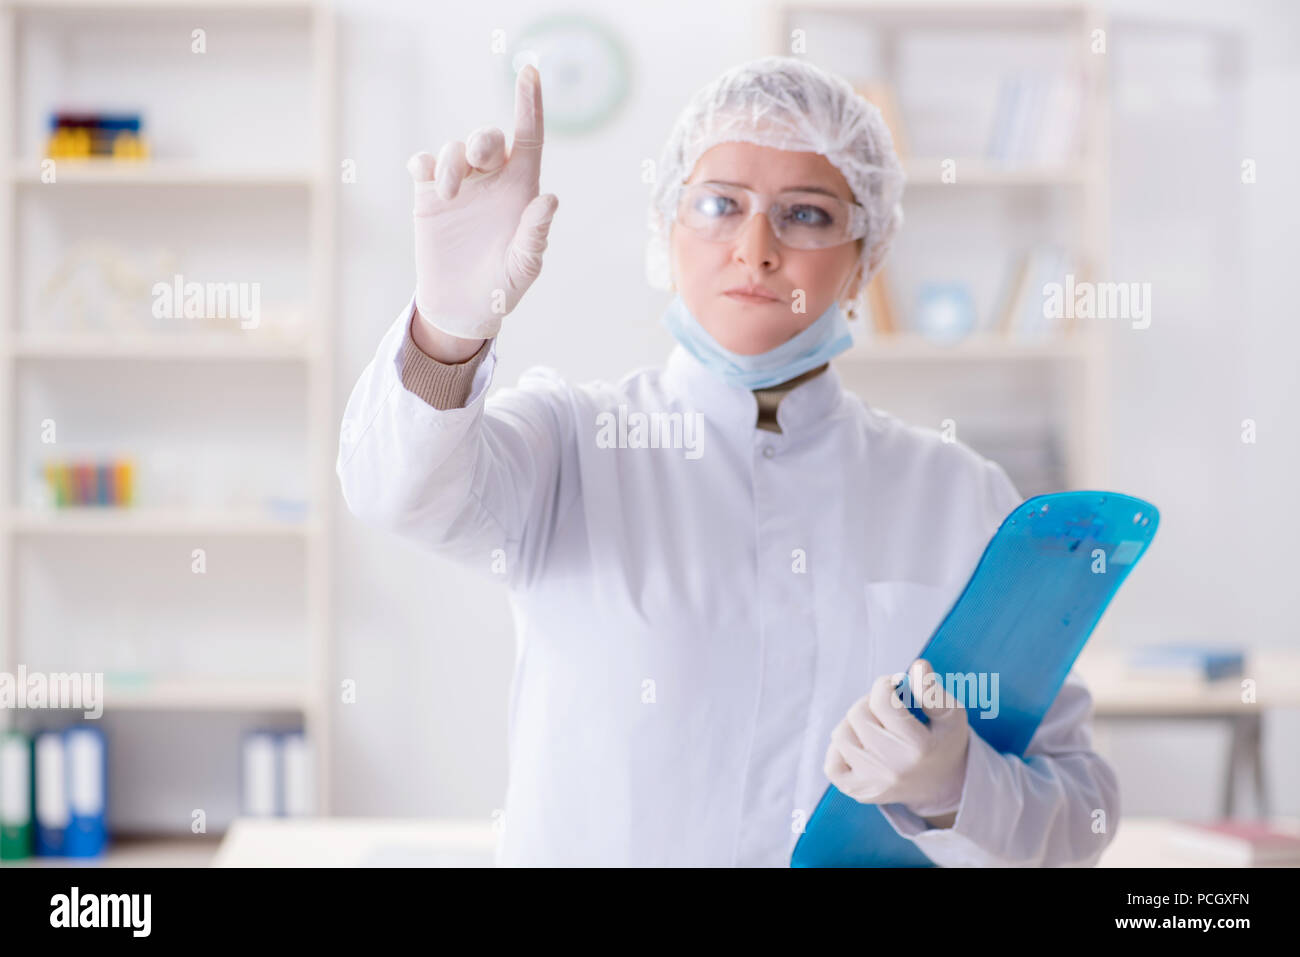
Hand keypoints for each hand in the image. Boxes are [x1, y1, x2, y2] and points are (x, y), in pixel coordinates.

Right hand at [407, 64, 558, 341]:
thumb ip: (536, 235)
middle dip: (482, 139)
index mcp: (521, 189)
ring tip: (448, 194)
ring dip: (452, 162)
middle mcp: (492, 181)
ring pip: (455, 149)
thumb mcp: (524, 267)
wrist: (461, 308)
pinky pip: (425, 164)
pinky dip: (424, 163)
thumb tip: (549, 200)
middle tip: (478, 159)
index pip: (529, 138)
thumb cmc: (502, 288)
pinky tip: (426, 176)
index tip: (530, 72)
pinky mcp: (430, 196)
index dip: (530, 104)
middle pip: (488, 138)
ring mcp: (460, 186)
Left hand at [824, 659, 971, 818]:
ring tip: (874, 726)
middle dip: (870, 703)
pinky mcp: (858, 791)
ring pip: (841, 735)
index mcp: (919, 747)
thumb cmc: (943, 742)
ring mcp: (873, 782)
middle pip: (857, 714)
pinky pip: (831, 764)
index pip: (882, 700)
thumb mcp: (951, 714)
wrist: (942, 785)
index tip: (895, 686)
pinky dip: (840, 750)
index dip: (886, 684)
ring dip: (854, 724)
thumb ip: (932, 690)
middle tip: (886, 708)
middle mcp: (894, 768)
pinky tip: (861, 746)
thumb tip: (917, 666)